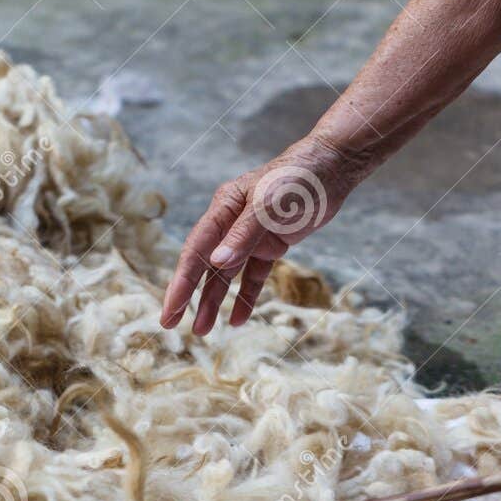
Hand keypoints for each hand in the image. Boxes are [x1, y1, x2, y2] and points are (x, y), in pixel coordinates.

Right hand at [159, 139, 361, 334]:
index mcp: (222, 209)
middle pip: (203, 266)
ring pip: (226, 275)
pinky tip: (237, 320)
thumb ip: (243, 236)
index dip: (181, 283)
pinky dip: (246, 297)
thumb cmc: (297, 178)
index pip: (195, 251)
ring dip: (214, 302)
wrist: (331, 168)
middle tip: (169, 324)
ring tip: (202, 331)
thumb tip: (216, 264)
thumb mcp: (268, 205)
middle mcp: (230, 225)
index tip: (170, 310)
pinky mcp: (270, 245)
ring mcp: (249, 236)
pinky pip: (253, 277)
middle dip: (187, 296)